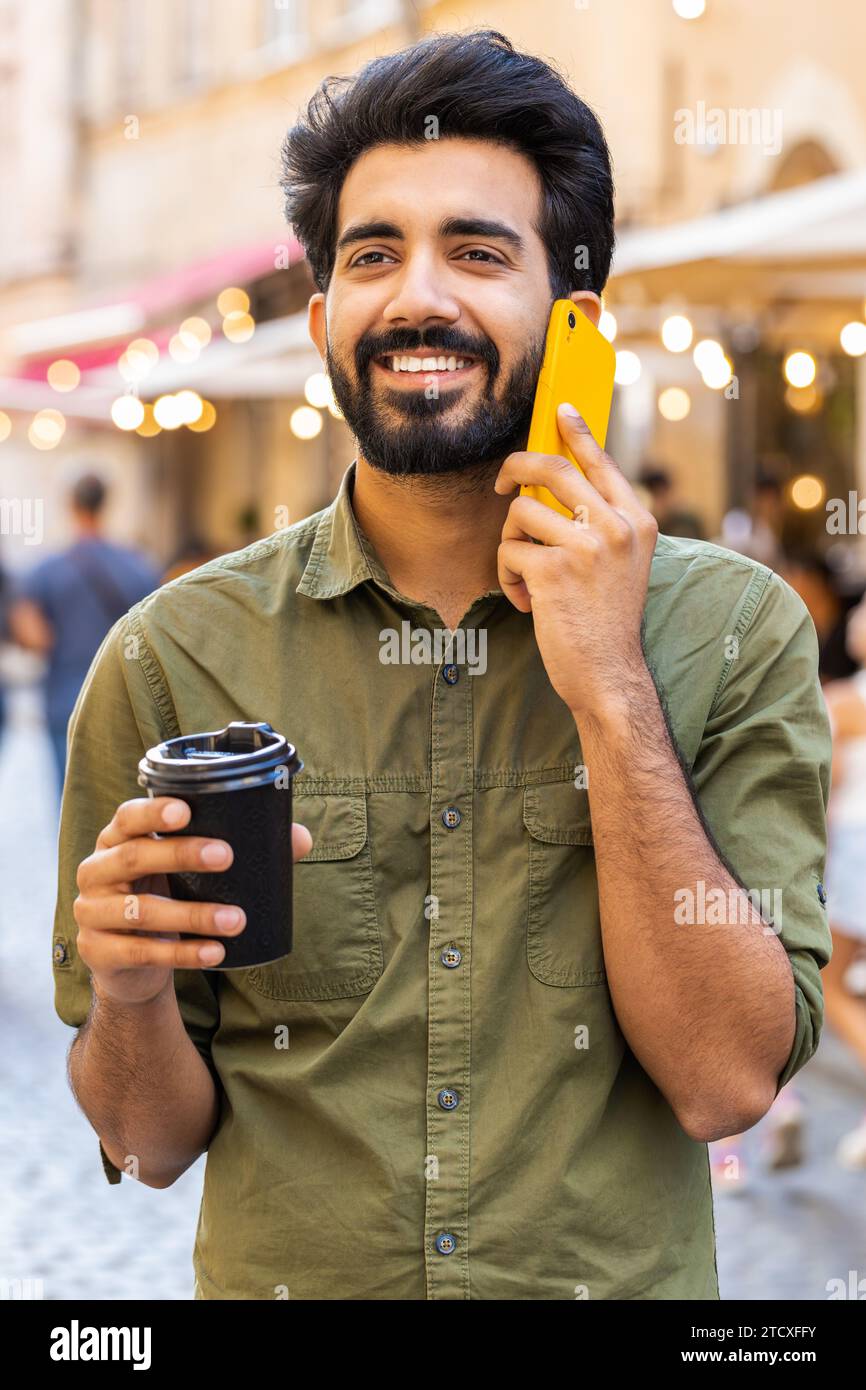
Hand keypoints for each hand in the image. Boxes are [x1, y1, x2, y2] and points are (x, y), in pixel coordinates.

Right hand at [74, 796, 312, 1006]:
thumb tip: (299, 839)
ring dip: (193, 915)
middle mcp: (96, 871)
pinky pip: (142, 952)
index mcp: (116, 840)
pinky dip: (183, 953)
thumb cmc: (166, 897)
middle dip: (181, 854)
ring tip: (236, 919)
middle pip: (133, 857)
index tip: (187, 811)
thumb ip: (238, 851)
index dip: (153, 812)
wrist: (131, 964)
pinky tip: (215, 953)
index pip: (127, 816)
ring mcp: (92, 913)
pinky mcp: (99, 952)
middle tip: (226, 857)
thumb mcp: (190, 873)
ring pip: (141, 911)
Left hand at [493, 403, 658, 720]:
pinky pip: (509, 552)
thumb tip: (558, 486)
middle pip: (552, 467)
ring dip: (511, 543)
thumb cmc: (608, 623)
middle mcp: (617, 527)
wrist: (609, 674)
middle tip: (502, 483)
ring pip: (521, 511)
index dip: (578, 431)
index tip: (560, 408)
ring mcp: (586, 546)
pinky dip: (508, 579)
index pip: (602, 462)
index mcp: (638, 522)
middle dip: (515, 467)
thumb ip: (602, 525)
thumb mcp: (623, 565)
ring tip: (528, 576)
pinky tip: (528, 602)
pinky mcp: (553, 569)